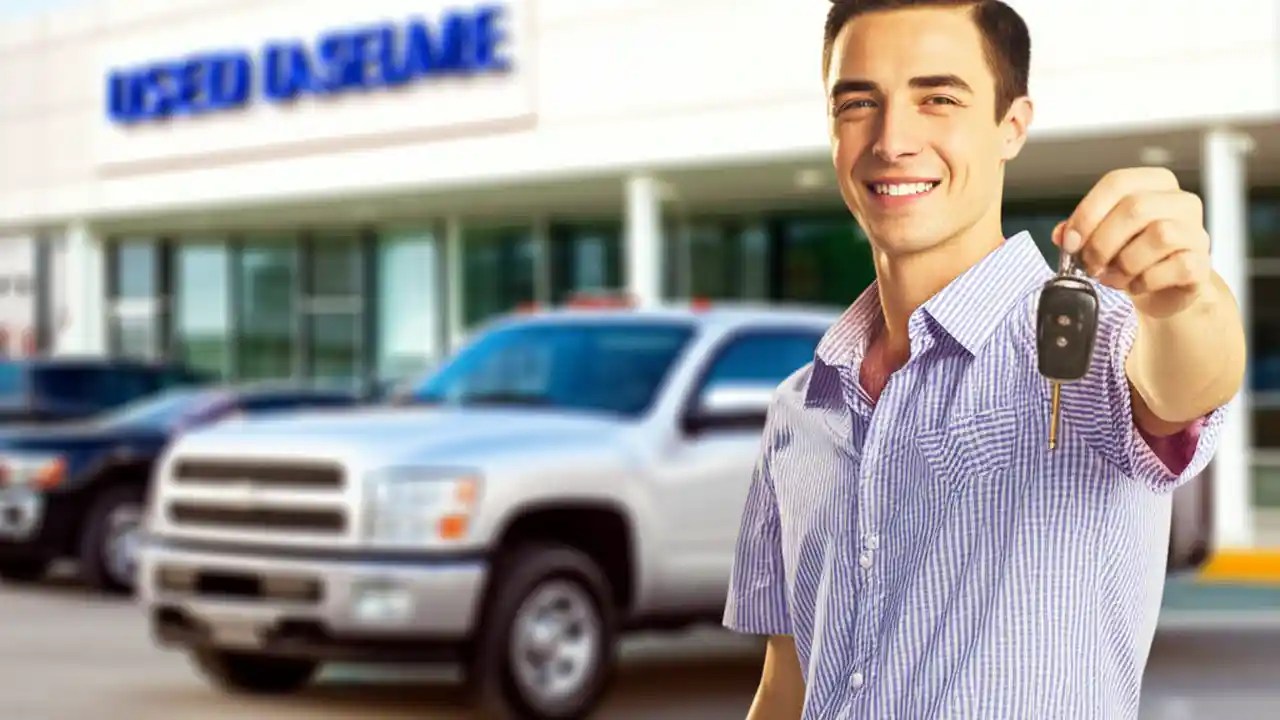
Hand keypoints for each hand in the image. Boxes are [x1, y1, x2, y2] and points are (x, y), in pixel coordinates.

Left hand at [1053, 167, 1212, 317]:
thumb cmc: (1132, 256)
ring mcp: (1196, 231)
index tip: (1071, 242)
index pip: (1117, 182)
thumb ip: (1081, 230)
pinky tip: (1135, 285)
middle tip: (1089, 265)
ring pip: (1160, 235)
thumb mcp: (1102, 238)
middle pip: (1136, 207)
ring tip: (1112, 277)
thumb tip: (1063, 234)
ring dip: (1125, 263)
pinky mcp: (1202, 263)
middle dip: (1102, 242)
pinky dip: (1147, 280)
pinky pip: (1177, 266)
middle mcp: (1180, 201)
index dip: (1088, 213)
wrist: (1164, 291)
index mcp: (1153, 184)